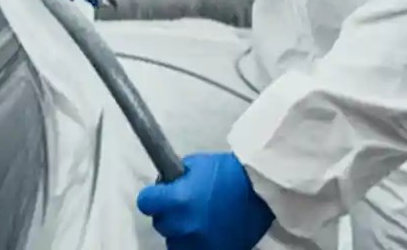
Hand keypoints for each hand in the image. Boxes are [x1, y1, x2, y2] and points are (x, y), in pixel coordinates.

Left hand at [137, 153, 273, 249]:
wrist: (261, 191)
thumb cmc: (229, 172)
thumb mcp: (197, 164)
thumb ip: (177, 177)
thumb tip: (166, 185)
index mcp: (177, 200)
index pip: (145, 203)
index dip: (153, 197)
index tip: (160, 194)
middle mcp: (183, 225)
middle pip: (160, 223)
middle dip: (169, 213)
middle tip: (185, 204)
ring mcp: (197, 243)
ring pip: (173, 241)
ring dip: (181, 231)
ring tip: (199, 219)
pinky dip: (195, 243)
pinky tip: (207, 231)